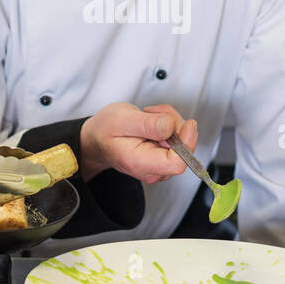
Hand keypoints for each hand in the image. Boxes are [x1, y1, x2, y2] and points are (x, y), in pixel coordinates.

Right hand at [79, 103, 197, 183]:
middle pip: (183, 150)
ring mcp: (159, 166)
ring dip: (171, 123)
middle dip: (175, 125)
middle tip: (154, 113)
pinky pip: (178, 141)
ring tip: (149, 116)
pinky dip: (170, 126)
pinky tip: (153, 122)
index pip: (176, 163)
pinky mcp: (164, 158)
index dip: (186, 142)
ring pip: (183, 143)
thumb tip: (171, 126)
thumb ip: (147, 124)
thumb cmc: (105, 131)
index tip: (187, 124)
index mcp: (140, 163)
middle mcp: (153, 170)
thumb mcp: (122, 119)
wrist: (97, 139)